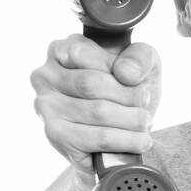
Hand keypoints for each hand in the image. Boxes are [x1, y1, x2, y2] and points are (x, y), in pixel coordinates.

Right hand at [30, 34, 160, 180]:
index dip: (115, 68)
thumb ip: (140, 56)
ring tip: (146, 122)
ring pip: (97, 112)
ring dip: (132, 120)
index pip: (82, 53)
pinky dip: (126, 140)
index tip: (137, 81)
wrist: (123, 126)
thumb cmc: (127, 87)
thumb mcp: (141, 61)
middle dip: (127, 96)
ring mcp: (46, 109)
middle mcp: (44, 77)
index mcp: (60, 50)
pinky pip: (98, 138)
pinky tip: (140, 140)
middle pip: (90, 84)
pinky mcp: (57, 138)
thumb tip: (125, 73)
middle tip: (146, 104)